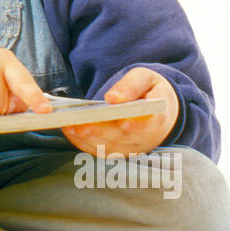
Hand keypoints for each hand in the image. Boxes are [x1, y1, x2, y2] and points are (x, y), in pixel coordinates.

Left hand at [60, 67, 178, 157]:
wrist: (157, 108)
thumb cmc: (149, 90)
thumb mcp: (145, 78)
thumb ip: (131, 85)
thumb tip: (112, 98)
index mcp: (159, 117)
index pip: (150, 125)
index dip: (136, 126)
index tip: (122, 123)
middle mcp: (148, 138)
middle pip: (124, 139)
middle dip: (101, 132)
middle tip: (80, 124)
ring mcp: (133, 148)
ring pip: (111, 148)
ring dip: (88, 139)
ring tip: (70, 126)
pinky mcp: (120, 152)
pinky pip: (101, 151)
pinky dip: (85, 143)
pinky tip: (71, 132)